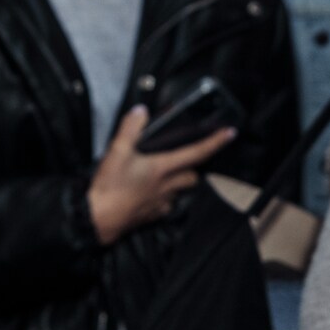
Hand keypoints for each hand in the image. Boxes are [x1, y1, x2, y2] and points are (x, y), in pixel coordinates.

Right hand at [87, 105, 235, 244]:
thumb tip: (141, 111)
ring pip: (180, 191)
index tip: (229, 133)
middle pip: (193, 176)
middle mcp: (167, 185)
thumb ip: (130, 129)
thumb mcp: (116, 151)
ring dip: (178, 181)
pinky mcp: (153, 214)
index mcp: (162, 167)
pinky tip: (152, 192)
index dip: (215, 142)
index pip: (196, 153)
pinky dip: (164, 197)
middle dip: (193, 167)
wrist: (99, 217)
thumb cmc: (109, 185)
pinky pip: (167, 204)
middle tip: (185, 158)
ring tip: (166, 174)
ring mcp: (161, 202)